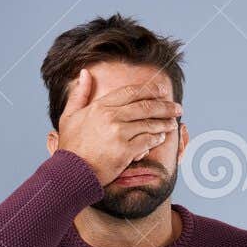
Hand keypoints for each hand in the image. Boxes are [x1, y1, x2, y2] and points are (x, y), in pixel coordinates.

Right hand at [56, 67, 181, 185]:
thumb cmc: (70, 146)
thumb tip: (85, 72)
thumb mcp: (69, 117)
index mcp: (100, 107)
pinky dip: (157, 138)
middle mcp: (111, 117)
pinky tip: (161, 137)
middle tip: (177, 108)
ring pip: (150, 123)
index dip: (151, 90)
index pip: (132, 92)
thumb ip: (79, 94)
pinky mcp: (124, 151)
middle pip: (146, 106)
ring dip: (164, 123)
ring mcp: (118, 134)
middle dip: (165, 106)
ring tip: (172, 123)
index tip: (163, 91)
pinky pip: (147, 141)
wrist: (69, 174)